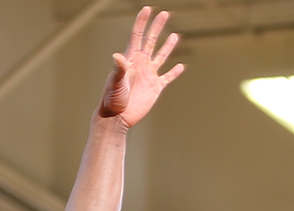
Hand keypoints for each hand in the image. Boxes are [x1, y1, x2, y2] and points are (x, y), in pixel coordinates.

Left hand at [99, 7, 183, 126]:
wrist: (117, 117)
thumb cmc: (112, 99)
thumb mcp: (115, 82)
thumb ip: (119, 68)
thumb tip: (117, 56)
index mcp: (131, 59)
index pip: (137, 36)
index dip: (142, 22)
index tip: (147, 9)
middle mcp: (140, 64)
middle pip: (150, 41)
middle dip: (157, 27)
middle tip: (164, 14)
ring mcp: (148, 75)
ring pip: (161, 56)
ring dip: (168, 46)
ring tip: (175, 35)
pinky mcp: (155, 88)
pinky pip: (167, 77)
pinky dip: (174, 72)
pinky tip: (180, 66)